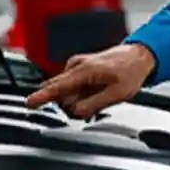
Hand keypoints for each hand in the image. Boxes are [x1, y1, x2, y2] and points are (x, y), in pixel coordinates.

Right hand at [24, 44, 156, 118]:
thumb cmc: (130, 72)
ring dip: (77, 101)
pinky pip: (72, 88)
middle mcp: (77, 66)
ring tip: (99, 99)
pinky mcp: (80, 70)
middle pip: (59, 91)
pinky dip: (80, 95)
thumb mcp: (117, 94)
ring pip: (66, 91)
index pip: (57, 87)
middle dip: (68, 104)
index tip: (29, 103)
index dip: (42, 97)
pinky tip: (95, 96)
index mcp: (84, 70)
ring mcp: (77, 67)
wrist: (139, 56)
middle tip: (90, 108)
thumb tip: (75, 112)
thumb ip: (93, 105)